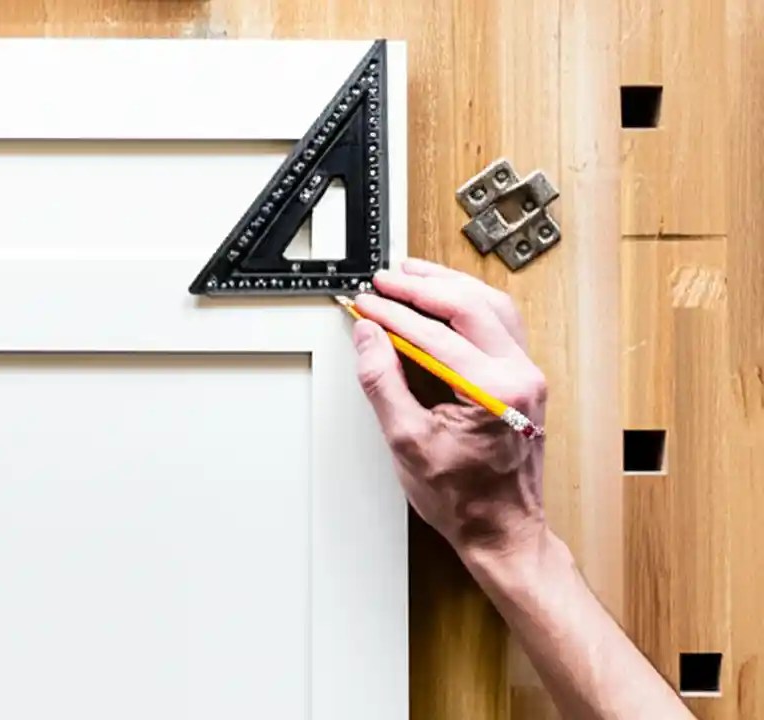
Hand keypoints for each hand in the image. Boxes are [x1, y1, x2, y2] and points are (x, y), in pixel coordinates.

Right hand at [351, 258, 546, 557]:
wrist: (503, 530)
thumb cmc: (464, 499)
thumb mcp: (407, 442)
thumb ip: (383, 382)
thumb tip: (369, 338)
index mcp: (495, 393)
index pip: (435, 335)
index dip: (393, 314)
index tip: (367, 304)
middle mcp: (520, 377)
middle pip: (471, 305)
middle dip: (423, 286)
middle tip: (387, 279)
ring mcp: (527, 376)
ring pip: (492, 306)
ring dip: (450, 286)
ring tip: (413, 276)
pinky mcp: (524, 379)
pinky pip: (501, 324)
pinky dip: (469, 304)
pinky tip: (446, 300)